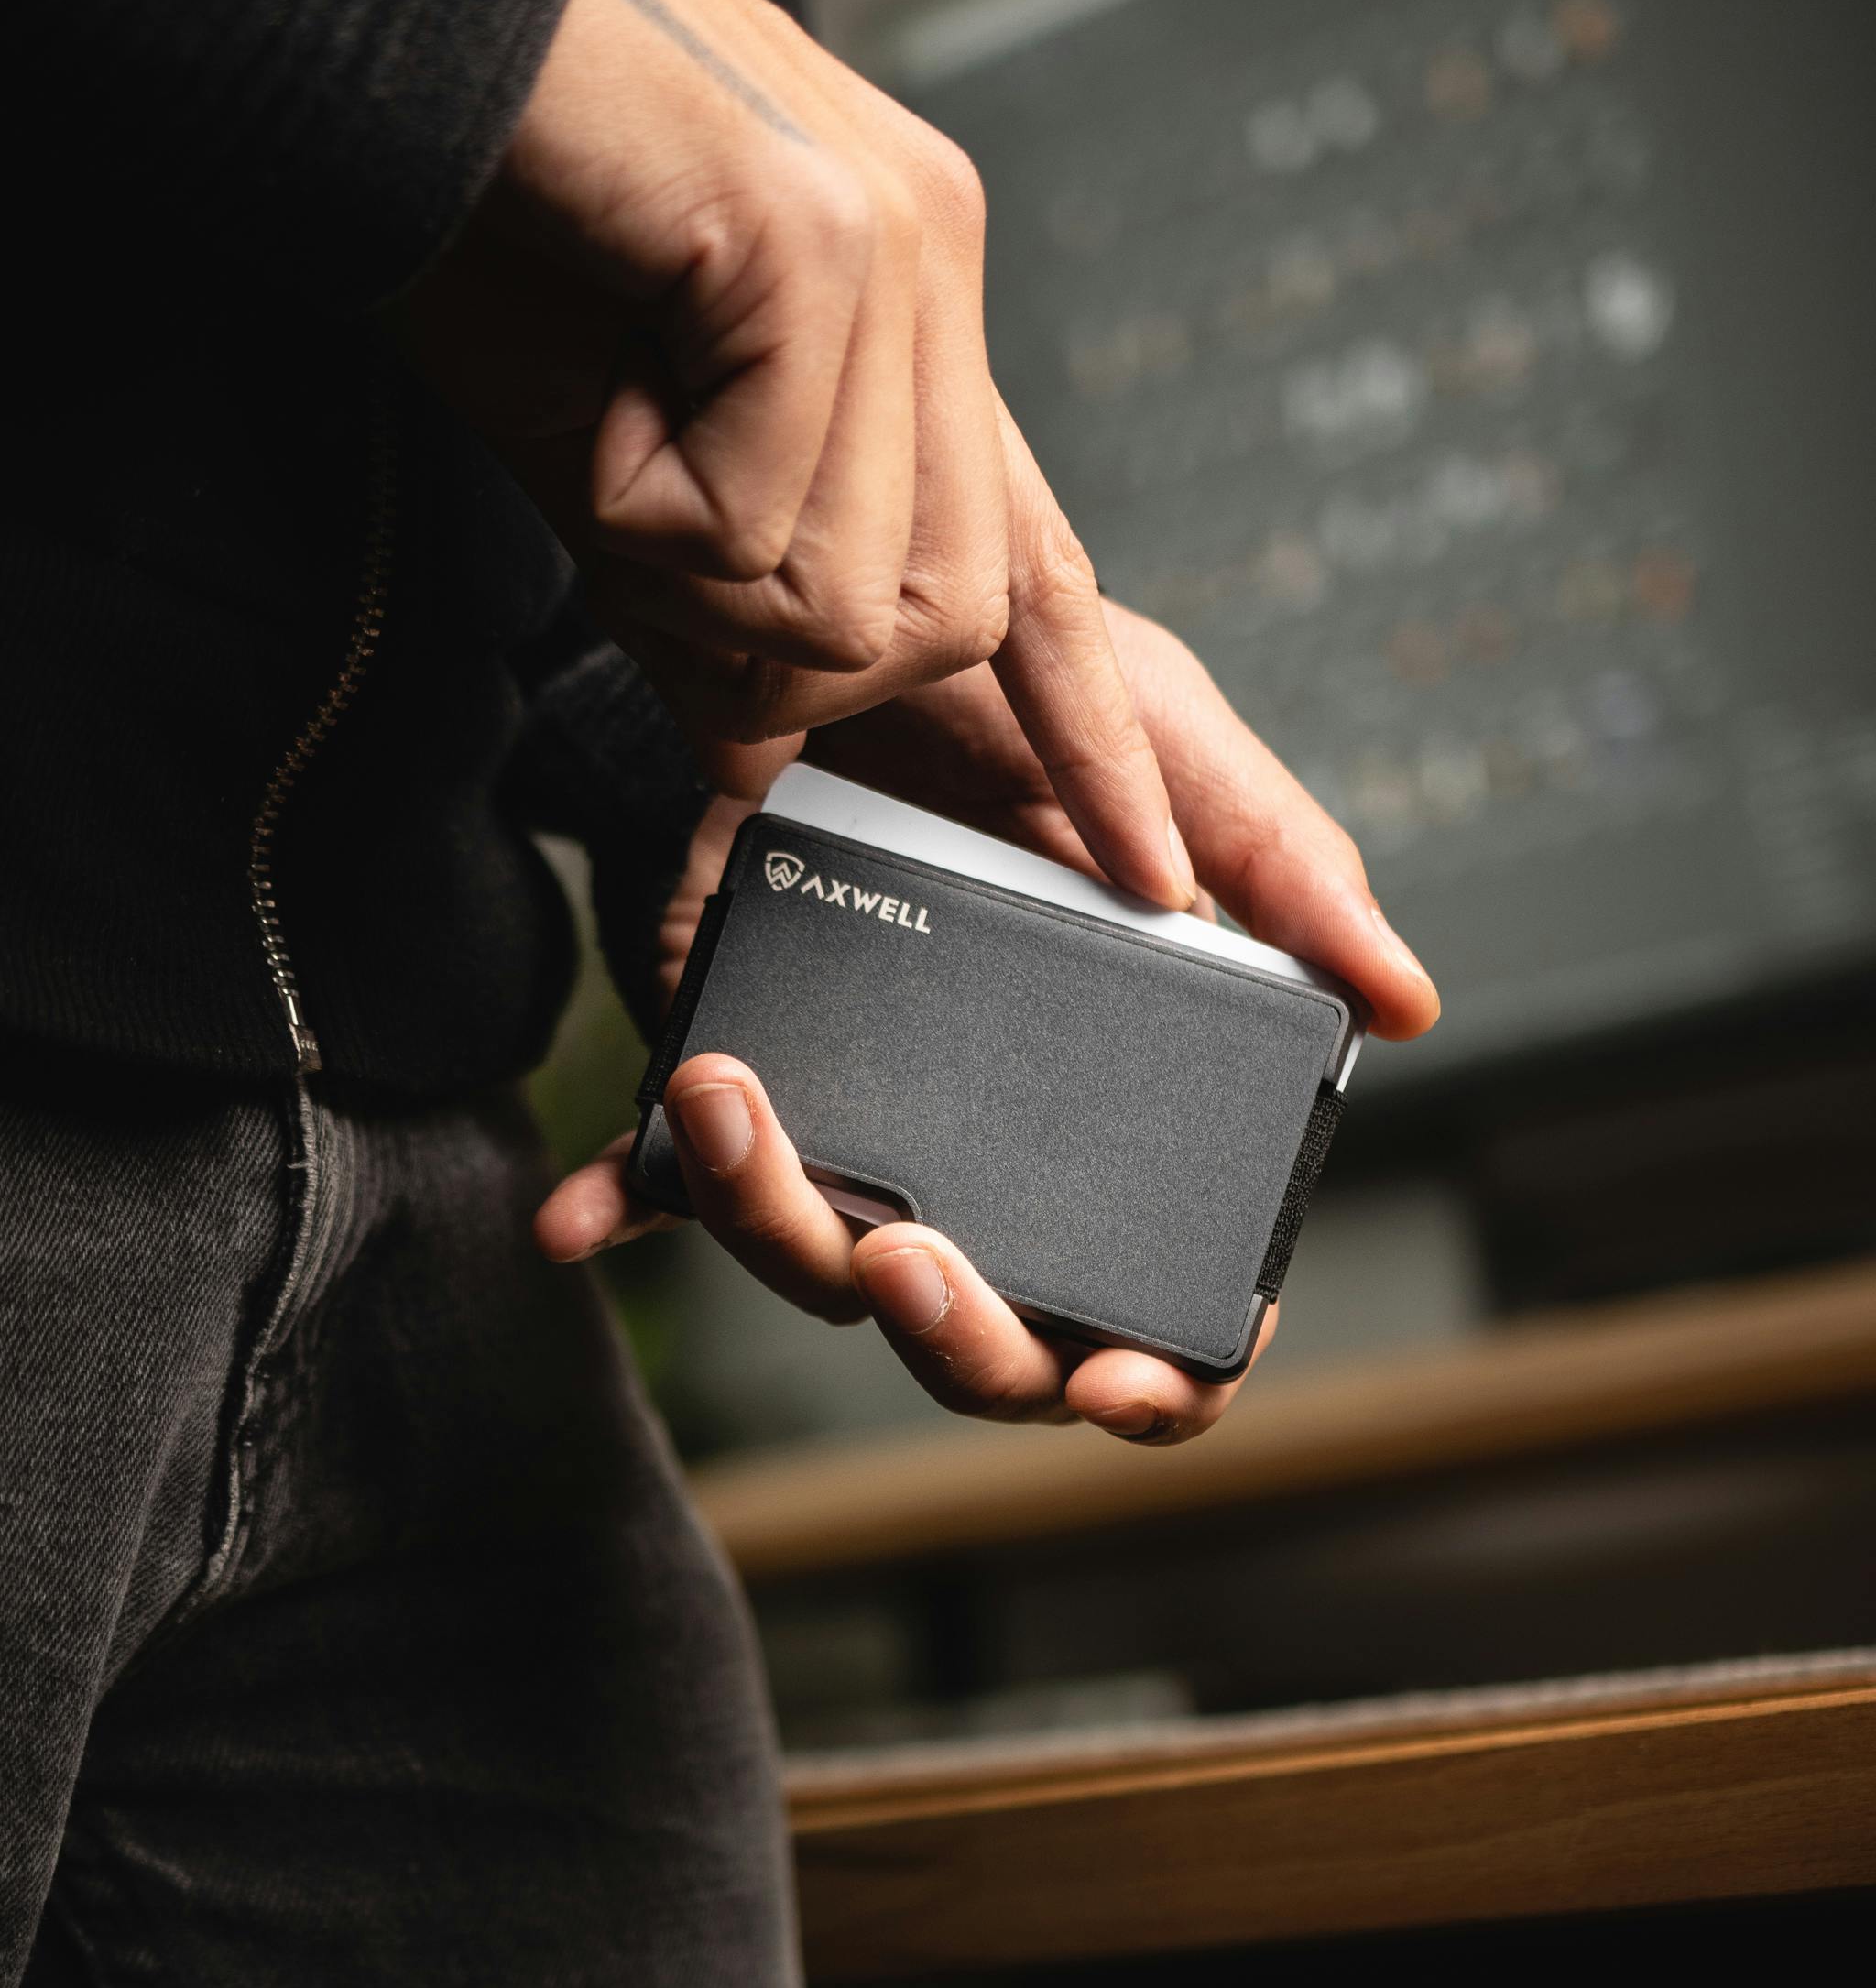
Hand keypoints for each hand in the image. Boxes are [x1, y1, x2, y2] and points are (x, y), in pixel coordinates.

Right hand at [385, 0, 1193, 913]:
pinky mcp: (821, 237)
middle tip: (643, 505)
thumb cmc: (493, 227)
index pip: (1040, 569)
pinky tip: (599, 372)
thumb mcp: (624, 454)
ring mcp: (897, 248)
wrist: (386, 16)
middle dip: (777, 637)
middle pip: (945, 619)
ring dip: (687, 561)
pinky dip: (641, 494)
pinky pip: (760, 511)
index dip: (1093, 734)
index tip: (1151, 871)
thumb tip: (760, 747)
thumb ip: (719, 591)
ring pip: (855, 591)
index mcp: (912, 318)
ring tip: (608, 413)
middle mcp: (936, 272)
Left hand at [535, 611, 1438, 1446]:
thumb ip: (1282, 869)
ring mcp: (867, 1122)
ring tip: (732, 1104)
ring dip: (776, 1226)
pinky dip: (634, 1198)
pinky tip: (580, 1214)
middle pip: (988, 1327)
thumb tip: (1406, 1006)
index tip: (1114, 1378)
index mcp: (1122, 1105)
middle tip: (910, 1253)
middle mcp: (994, 1144)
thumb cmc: (1041, 694)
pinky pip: (679, 1177)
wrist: (852, 609)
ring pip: (825, 1258)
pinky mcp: (755, 1071)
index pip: (1171, 1299)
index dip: (1158, 1376)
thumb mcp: (1176, 751)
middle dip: (952, 1332)